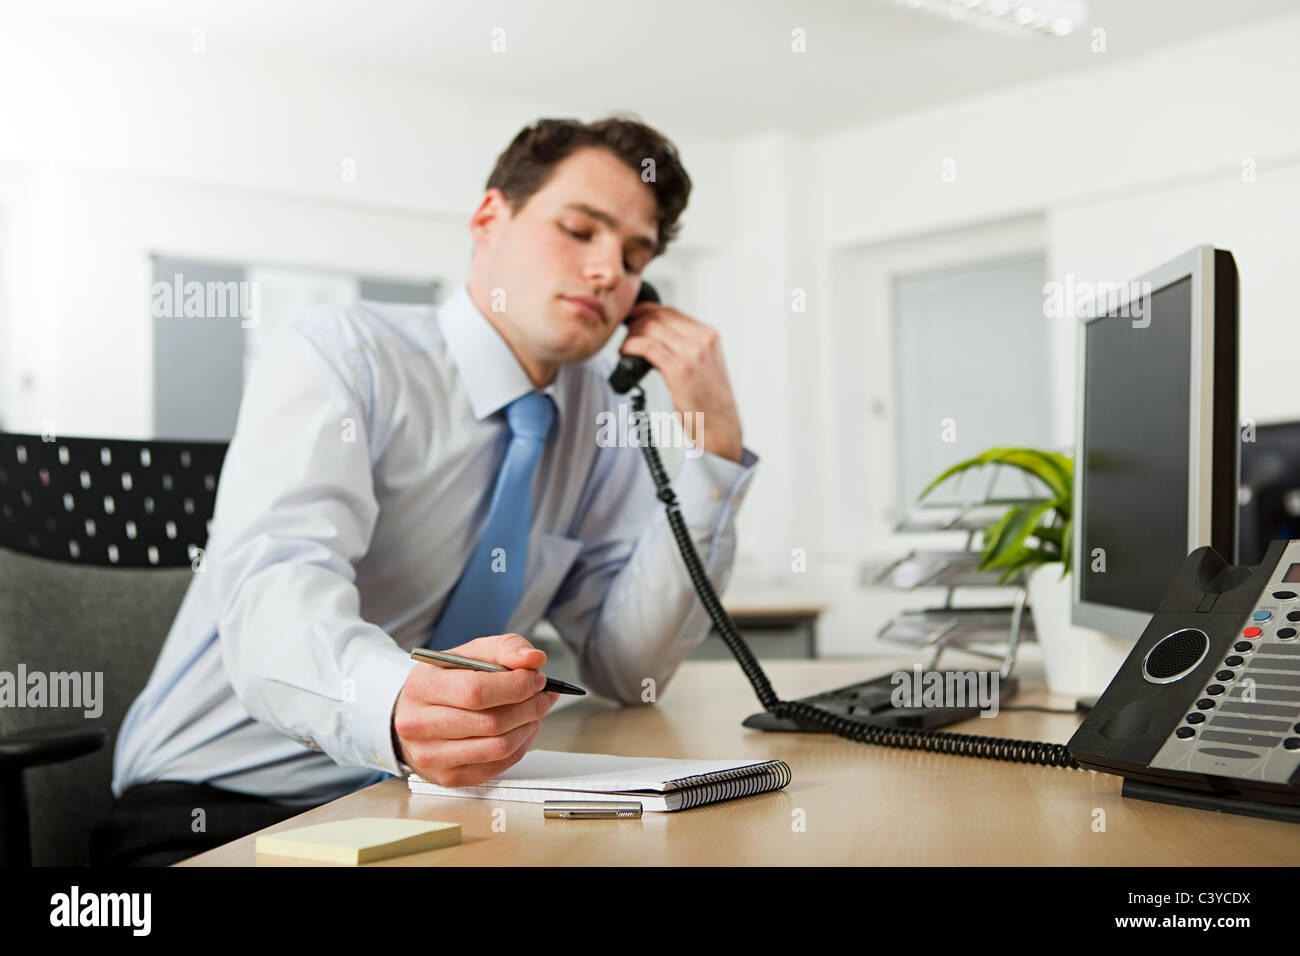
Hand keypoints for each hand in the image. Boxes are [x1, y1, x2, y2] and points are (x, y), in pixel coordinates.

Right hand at [392, 633, 559, 786]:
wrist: (415, 714)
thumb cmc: (447, 681)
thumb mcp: (472, 653)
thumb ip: (506, 648)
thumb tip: (534, 659)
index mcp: (422, 686)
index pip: (476, 691)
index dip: (515, 686)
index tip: (536, 679)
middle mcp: (418, 724)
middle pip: (490, 722)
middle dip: (529, 707)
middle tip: (543, 695)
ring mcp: (431, 755)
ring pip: (498, 747)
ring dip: (528, 727)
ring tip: (534, 712)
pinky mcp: (447, 777)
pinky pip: (498, 765)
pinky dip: (520, 746)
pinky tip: (521, 729)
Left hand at [619, 303, 743, 462]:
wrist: (720, 429)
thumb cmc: (709, 404)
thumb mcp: (704, 366)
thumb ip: (686, 348)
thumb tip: (656, 338)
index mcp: (710, 336)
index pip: (671, 311)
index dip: (646, 311)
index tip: (631, 318)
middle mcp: (703, 340)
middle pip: (659, 316)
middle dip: (635, 322)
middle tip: (624, 336)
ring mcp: (693, 353)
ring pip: (650, 327)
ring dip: (631, 335)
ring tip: (624, 349)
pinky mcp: (680, 370)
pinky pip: (647, 346)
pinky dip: (630, 346)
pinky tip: (625, 355)